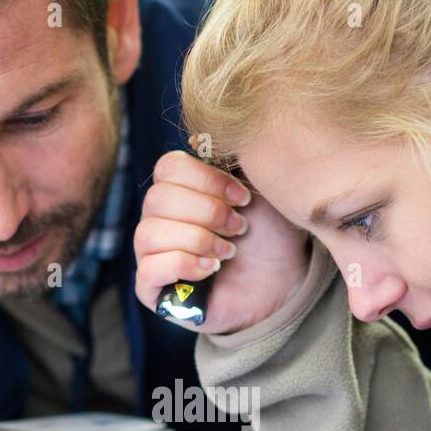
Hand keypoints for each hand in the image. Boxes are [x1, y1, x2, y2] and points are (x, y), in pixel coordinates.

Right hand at [134, 147, 309, 334]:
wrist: (283, 284)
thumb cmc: (269, 236)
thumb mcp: (259, 189)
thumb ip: (231, 159)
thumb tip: (195, 140)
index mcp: (179, 190)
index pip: (168, 168)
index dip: (206, 180)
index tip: (244, 198)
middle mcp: (158, 219)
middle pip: (157, 199)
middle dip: (206, 213)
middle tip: (240, 227)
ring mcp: (151, 255)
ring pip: (149, 233)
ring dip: (197, 240)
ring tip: (228, 253)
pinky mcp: (152, 290)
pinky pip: (148, 269)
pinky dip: (183, 265)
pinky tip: (212, 270)